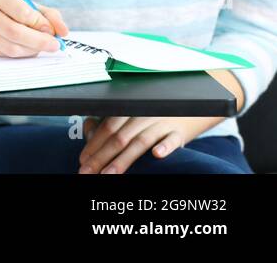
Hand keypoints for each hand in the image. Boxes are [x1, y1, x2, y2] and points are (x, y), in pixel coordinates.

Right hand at [0, 0, 68, 56]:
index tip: (52, 30)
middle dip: (39, 41)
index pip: (20, 10)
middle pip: (14, 31)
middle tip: (55, 45)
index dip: (39, 23)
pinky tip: (25, 47)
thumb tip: (62, 31)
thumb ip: (46, 13)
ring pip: (10, 47)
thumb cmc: (2, 4)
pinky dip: (20, 53)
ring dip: (31, 50)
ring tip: (41, 46)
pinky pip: (4, 54)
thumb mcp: (22, 0)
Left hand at [78, 70, 243, 172]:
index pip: (106, 127)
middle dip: (101, 156)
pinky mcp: (180, 131)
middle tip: (87, 172)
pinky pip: (172, 139)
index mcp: (129, 108)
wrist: (195, 104)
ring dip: (123, 160)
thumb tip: (89, 132)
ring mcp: (162, 122)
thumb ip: (113, 121)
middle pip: (119, 137)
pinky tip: (157, 155)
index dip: (93, 144)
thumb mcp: (134, 112)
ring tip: (109, 174)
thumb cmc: (158, 112)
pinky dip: (165, 146)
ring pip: (139, 141)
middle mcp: (143, 114)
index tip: (82, 160)